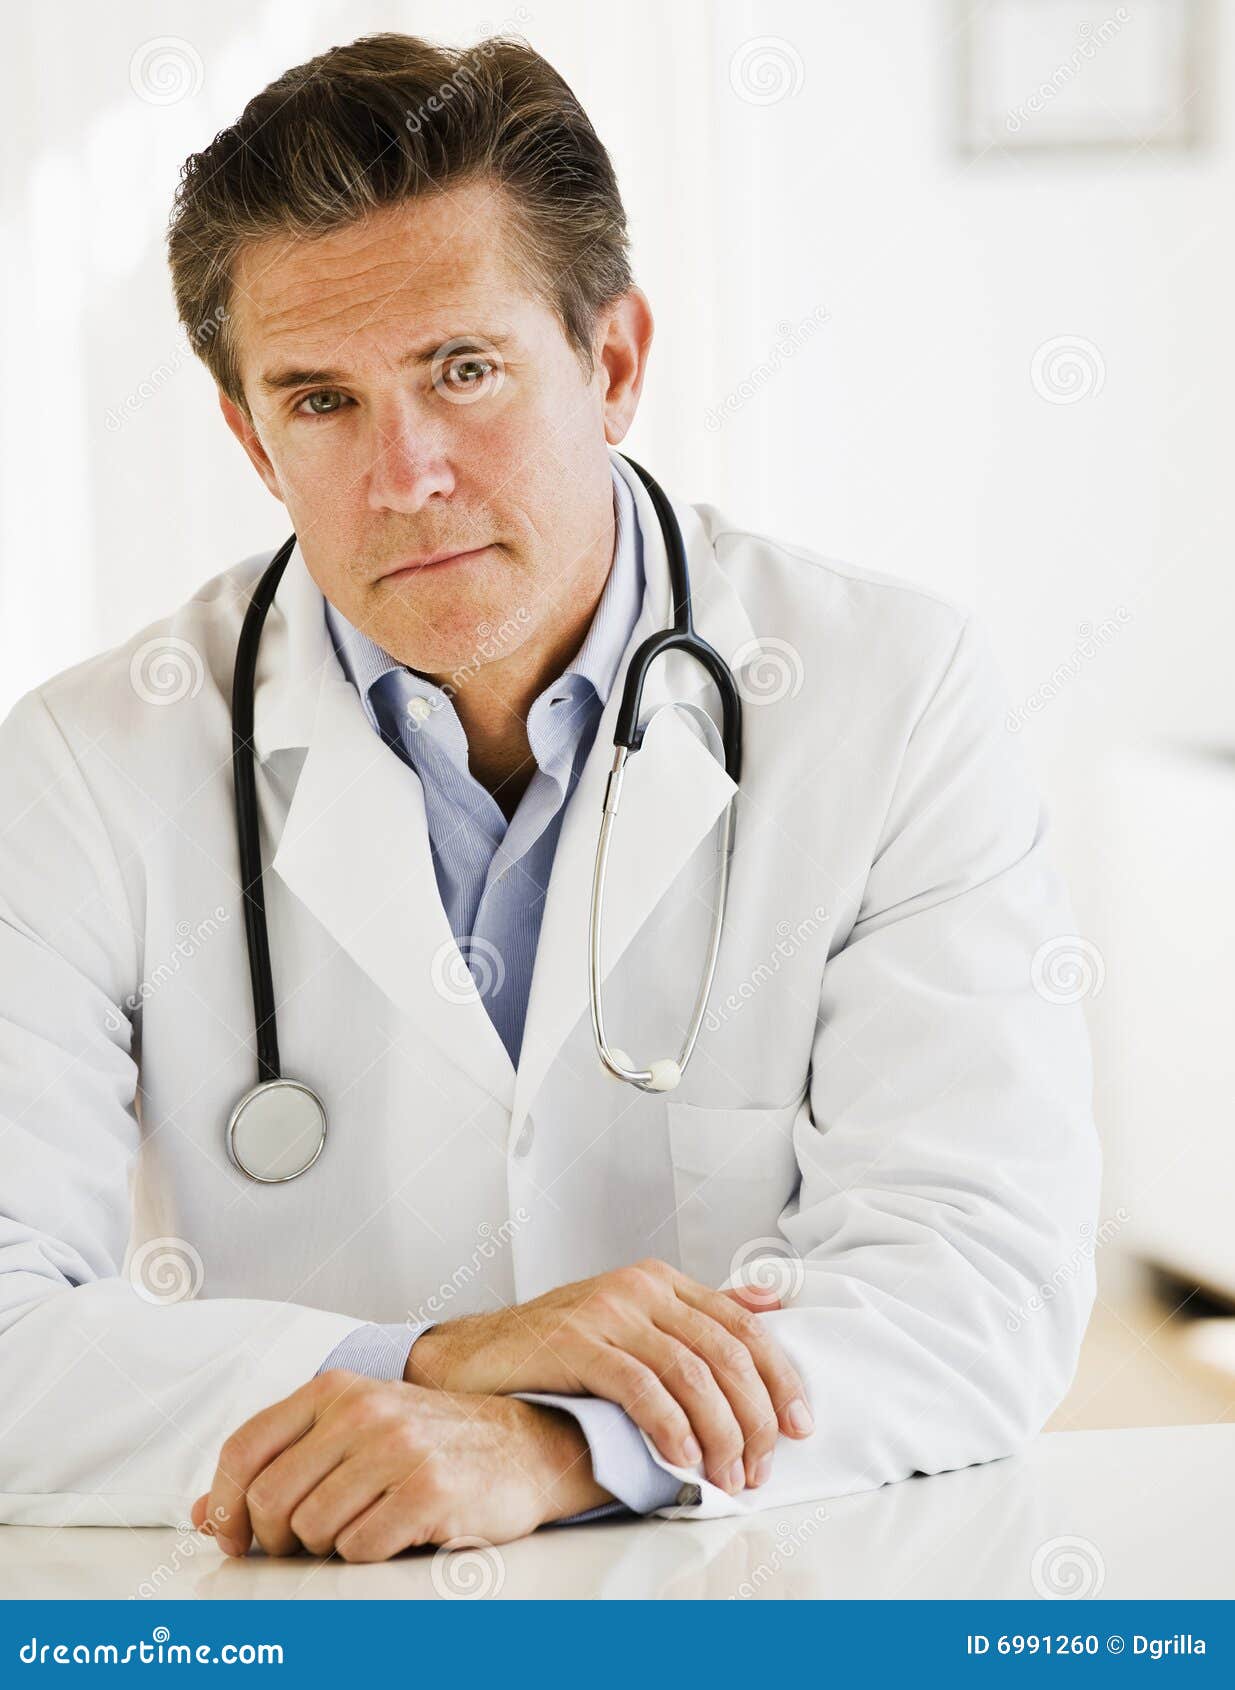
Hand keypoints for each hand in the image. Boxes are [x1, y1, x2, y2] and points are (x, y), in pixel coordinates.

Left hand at [190, 1372, 610, 1560]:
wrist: (525, 1445)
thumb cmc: (430, 1443)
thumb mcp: (352, 1435)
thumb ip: (280, 1465)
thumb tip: (202, 1512)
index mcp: (336, 1391)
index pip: (245, 1449)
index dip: (225, 1505)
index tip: (233, 1537)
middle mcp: (363, 1411)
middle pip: (270, 1500)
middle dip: (279, 1539)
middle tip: (309, 1543)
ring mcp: (398, 1448)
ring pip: (314, 1531)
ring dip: (331, 1547)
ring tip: (366, 1527)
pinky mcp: (429, 1490)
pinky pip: (361, 1549)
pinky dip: (370, 1555)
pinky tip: (398, 1533)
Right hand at [405, 1258, 813, 1493]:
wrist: (474, 1358)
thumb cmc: (557, 1352)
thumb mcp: (632, 1326)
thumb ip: (695, 1318)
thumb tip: (770, 1303)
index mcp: (661, 1281)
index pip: (743, 1325)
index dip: (780, 1377)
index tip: (801, 1426)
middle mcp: (640, 1287)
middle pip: (725, 1351)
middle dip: (754, 1418)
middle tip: (761, 1469)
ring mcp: (607, 1309)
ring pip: (690, 1372)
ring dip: (718, 1433)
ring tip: (727, 1477)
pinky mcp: (576, 1340)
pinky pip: (641, 1386)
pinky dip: (671, 1428)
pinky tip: (682, 1461)